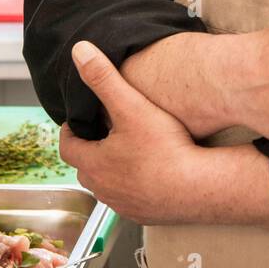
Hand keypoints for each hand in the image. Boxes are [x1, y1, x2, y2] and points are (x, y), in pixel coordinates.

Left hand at [61, 40, 230, 223]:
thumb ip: (104, 78)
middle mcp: (103, 189)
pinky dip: (135, 188)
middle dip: (93, 150)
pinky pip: (132, 201)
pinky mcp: (145, 216)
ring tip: (130, 152)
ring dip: (113, 171)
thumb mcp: (131, 106)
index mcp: (93, 163)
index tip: (81, 121)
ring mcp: (124, 206)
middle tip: (106, 133)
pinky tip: (153, 173)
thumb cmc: (165, 148)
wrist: (200, 188)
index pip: (67, 146)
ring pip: (108, 186)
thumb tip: (79, 51)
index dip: (72, 131)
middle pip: (87, 168)